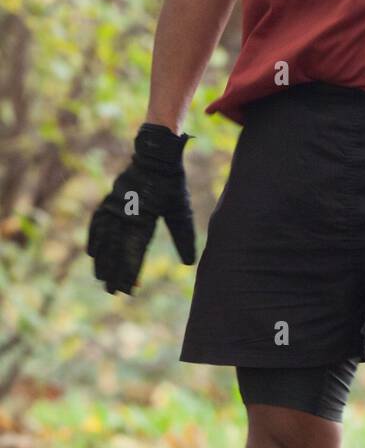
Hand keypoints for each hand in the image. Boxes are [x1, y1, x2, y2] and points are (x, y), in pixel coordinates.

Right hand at [87, 123, 195, 294]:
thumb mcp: (181, 210)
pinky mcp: (109, 200)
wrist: (156, 155)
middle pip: (116, 249)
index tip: (130, 289)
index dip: (131, 272)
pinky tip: (92, 253)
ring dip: (102, 260)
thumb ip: (183, 236)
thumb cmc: (171, 184)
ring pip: (104, 239)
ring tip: (101, 278)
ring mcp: (114, 206)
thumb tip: (189, 263)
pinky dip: (93, 238)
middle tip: (113, 292)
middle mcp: (126, 214)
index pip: (134, 251)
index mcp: (144, 217)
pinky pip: (97, 222)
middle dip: (114, 272)